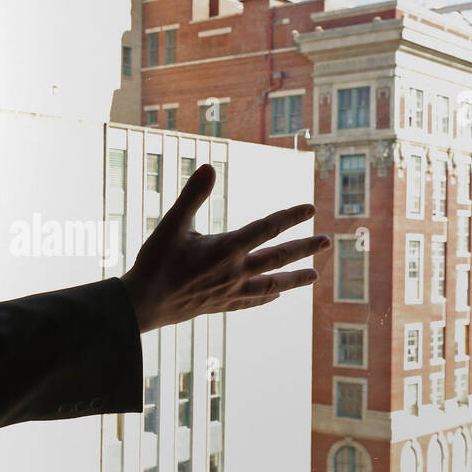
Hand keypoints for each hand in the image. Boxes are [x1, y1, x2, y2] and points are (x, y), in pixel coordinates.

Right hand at [118, 163, 329, 332]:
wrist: (143, 304)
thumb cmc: (155, 261)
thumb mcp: (172, 223)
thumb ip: (193, 195)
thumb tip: (209, 166)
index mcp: (226, 248)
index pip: (267, 228)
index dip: (290, 217)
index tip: (309, 209)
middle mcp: (235, 271)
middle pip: (278, 257)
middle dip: (304, 248)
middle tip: (327, 242)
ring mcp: (231, 291)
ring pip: (273, 284)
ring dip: (295, 278)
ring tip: (315, 276)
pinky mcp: (222, 304)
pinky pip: (253, 300)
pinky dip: (268, 296)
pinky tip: (277, 295)